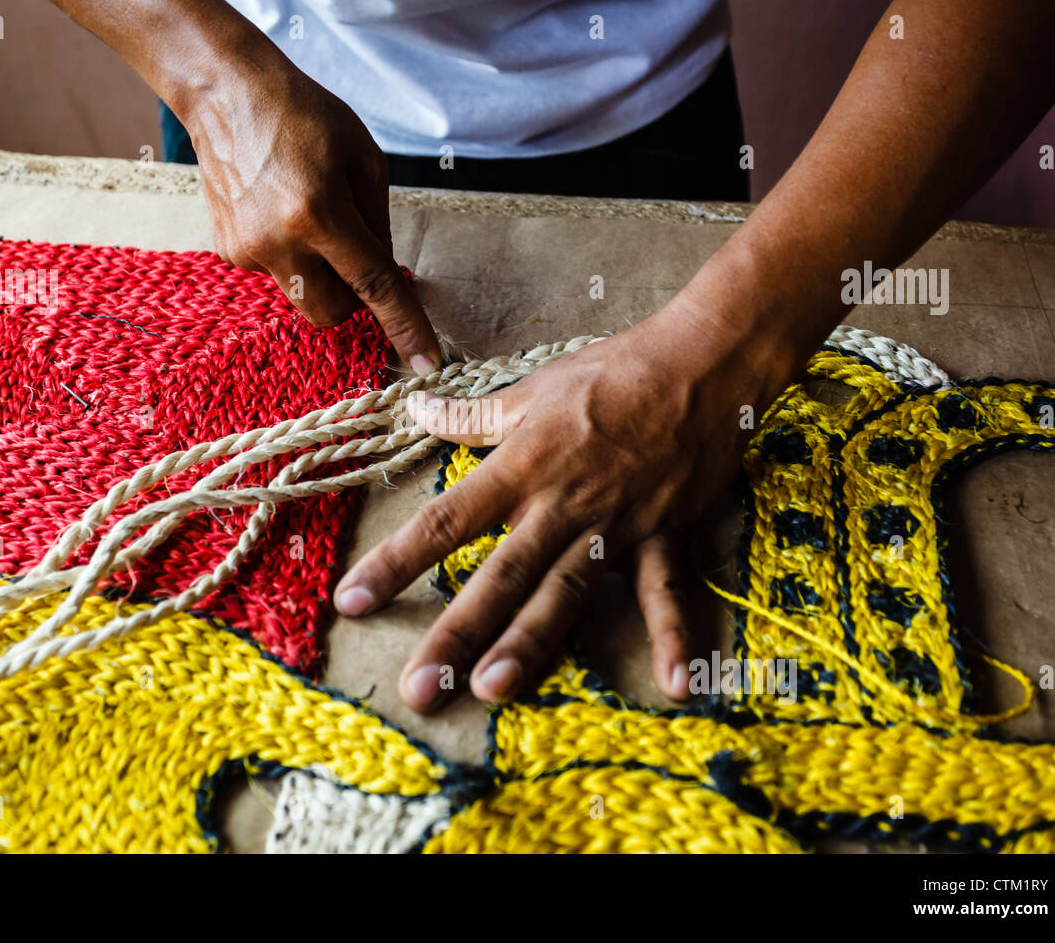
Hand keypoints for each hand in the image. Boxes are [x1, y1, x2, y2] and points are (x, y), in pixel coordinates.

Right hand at [183, 55, 439, 370]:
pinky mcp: (227, 250)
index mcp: (320, 212)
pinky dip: (288, 254)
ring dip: (319, 274)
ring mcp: (247, 250)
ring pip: (302, 296)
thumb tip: (384, 273)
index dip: (404, 326)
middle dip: (352, 300)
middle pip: (331, 313)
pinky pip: (274, 273)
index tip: (424, 362)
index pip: (373, 285)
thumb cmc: (303, 116)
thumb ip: (379, 223)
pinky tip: (277, 210)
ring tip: (308, 218)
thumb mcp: (363, 159)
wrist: (226, 94)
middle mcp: (279, 240)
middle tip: (354, 255)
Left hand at [334, 303, 797, 711]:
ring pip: (564, 592)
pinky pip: (668, 593)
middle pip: (499, 576)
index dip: (396, 561)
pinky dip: (675, 638)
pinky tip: (676, 687)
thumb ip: (472, 414)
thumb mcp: (533, 387)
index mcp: (522, 466)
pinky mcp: (664, 536)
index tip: (352, 600)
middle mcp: (561, 505)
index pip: (446, 520)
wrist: (702, 363)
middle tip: (421, 687)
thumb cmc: (614, 371)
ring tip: (493, 690)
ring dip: (530, 643)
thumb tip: (416, 409)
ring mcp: (615, 526)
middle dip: (457, 633)